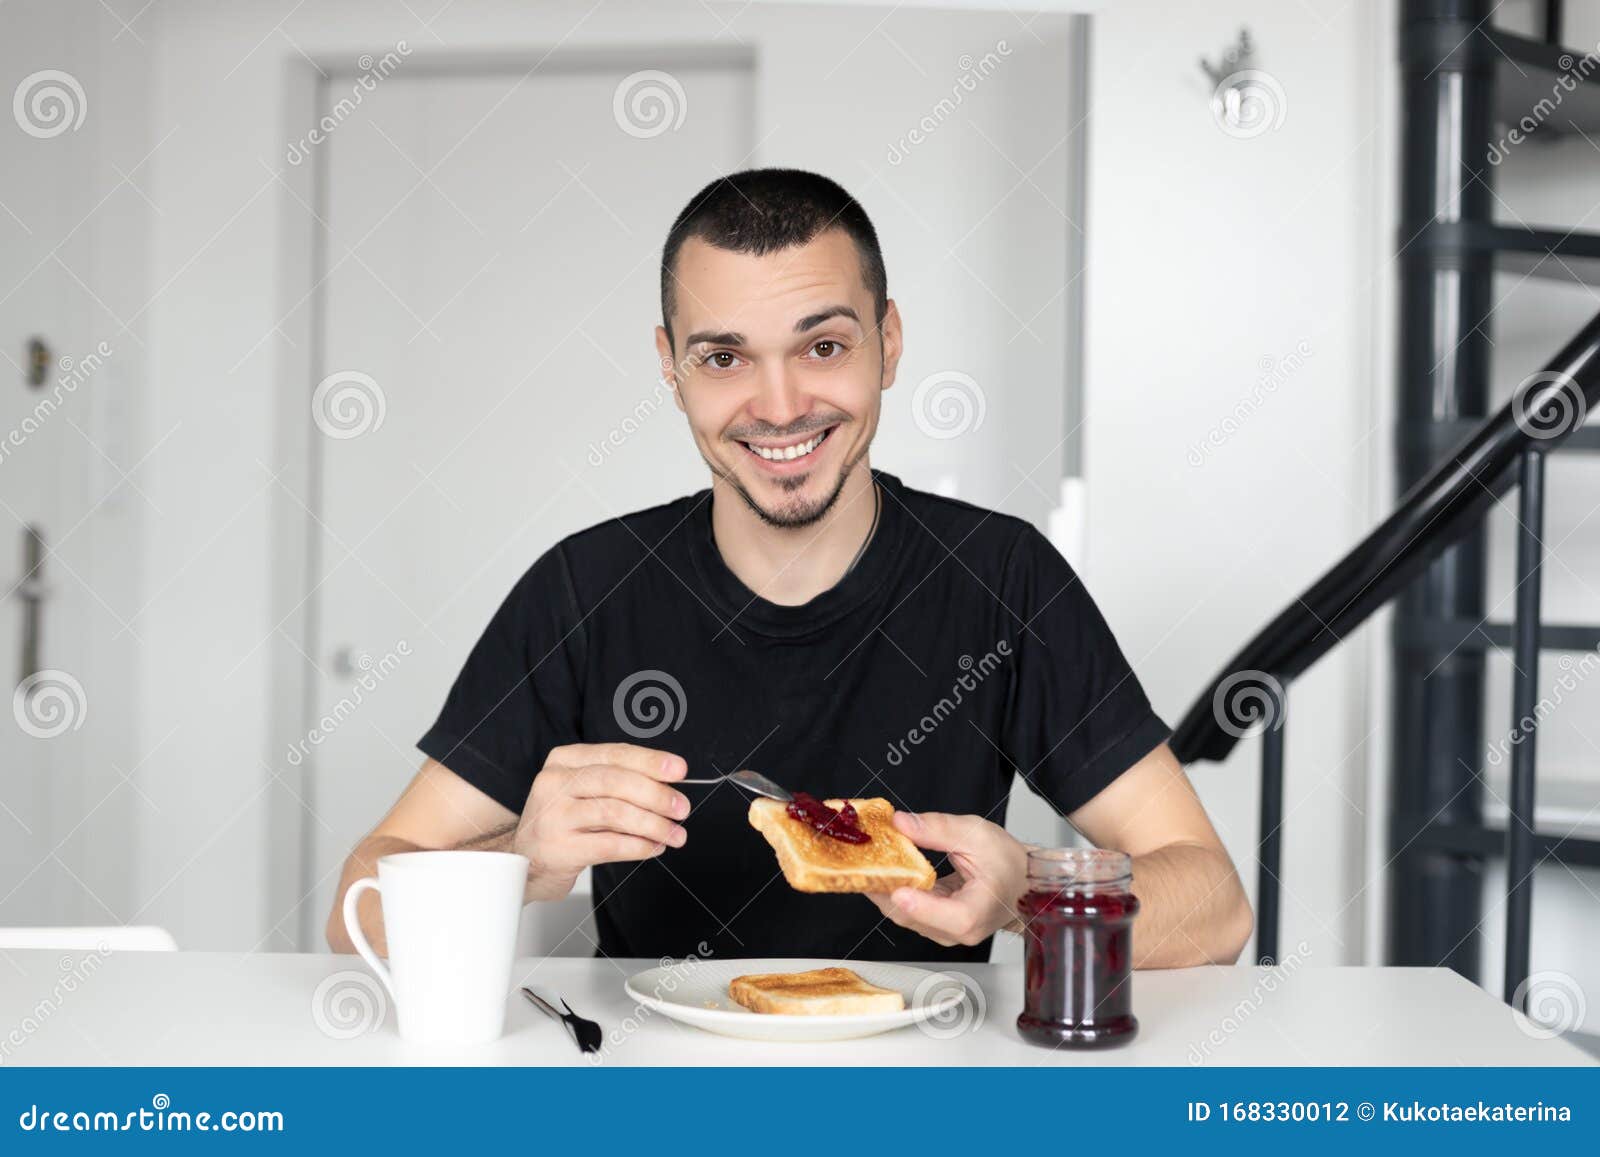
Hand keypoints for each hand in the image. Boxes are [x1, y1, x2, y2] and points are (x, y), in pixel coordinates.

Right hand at [515, 743, 690, 900]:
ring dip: (653, 824)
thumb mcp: (583, 790)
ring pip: (614, 813)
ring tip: (674, 834)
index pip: (614, 754)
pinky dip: (638, 847)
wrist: (525, 859)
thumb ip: (619, 781)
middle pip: (615, 781)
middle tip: (681, 807)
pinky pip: (609, 845)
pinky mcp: (559, 848)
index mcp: (565, 760)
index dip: (650, 761)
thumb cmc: (564, 821)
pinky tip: (654, 848)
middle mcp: (555, 782)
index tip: (679, 770)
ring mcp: (553, 815)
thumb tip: (669, 783)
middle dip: (656, 794)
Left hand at [864, 811, 1028, 946]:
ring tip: (860, 861)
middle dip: (882, 887)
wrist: (1019, 882)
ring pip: (901, 915)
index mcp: (978, 912)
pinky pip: (903, 910)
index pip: (950, 917)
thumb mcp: (977, 834)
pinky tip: (876, 870)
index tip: (897, 886)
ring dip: (880, 888)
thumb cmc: (1006, 863)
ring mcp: (942, 931)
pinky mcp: (931, 925)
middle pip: (912, 915)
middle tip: (858, 861)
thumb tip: (901, 823)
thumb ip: (938, 828)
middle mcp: (957, 931)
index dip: (920, 904)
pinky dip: (888, 890)